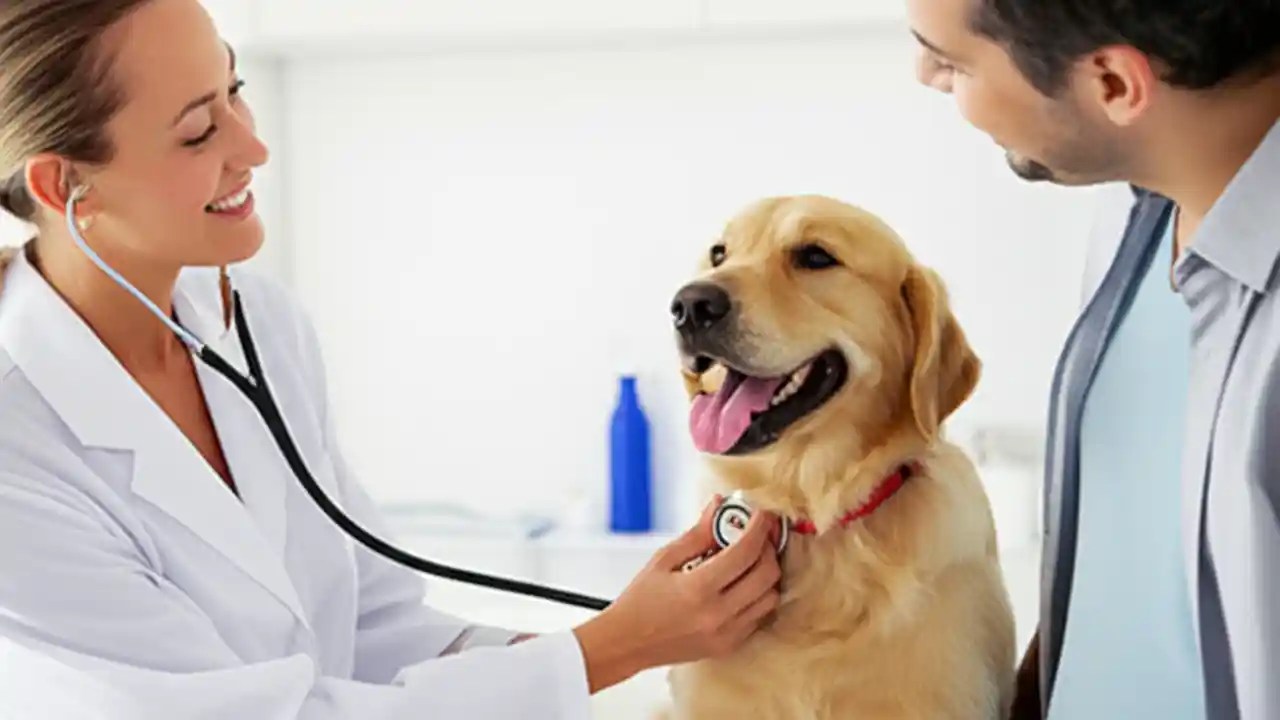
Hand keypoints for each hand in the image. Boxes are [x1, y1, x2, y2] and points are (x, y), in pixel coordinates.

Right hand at [572, 497, 782, 692]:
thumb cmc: (639, 601)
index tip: (761, 514)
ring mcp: (727, 634)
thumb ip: (697, 533)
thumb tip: (718, 506)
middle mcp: (717, 614)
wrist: (627, 644)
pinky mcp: (729, 645)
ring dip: (766, 573)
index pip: (745, 552)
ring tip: (748, 560)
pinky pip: (760, 616)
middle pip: (767, 574)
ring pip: (771, 597)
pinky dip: (758, 596)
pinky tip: (742, 584)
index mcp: (698, 589)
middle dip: (767, 548)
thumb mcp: (664, 559)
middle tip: (755, 535)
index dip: (758, 528)